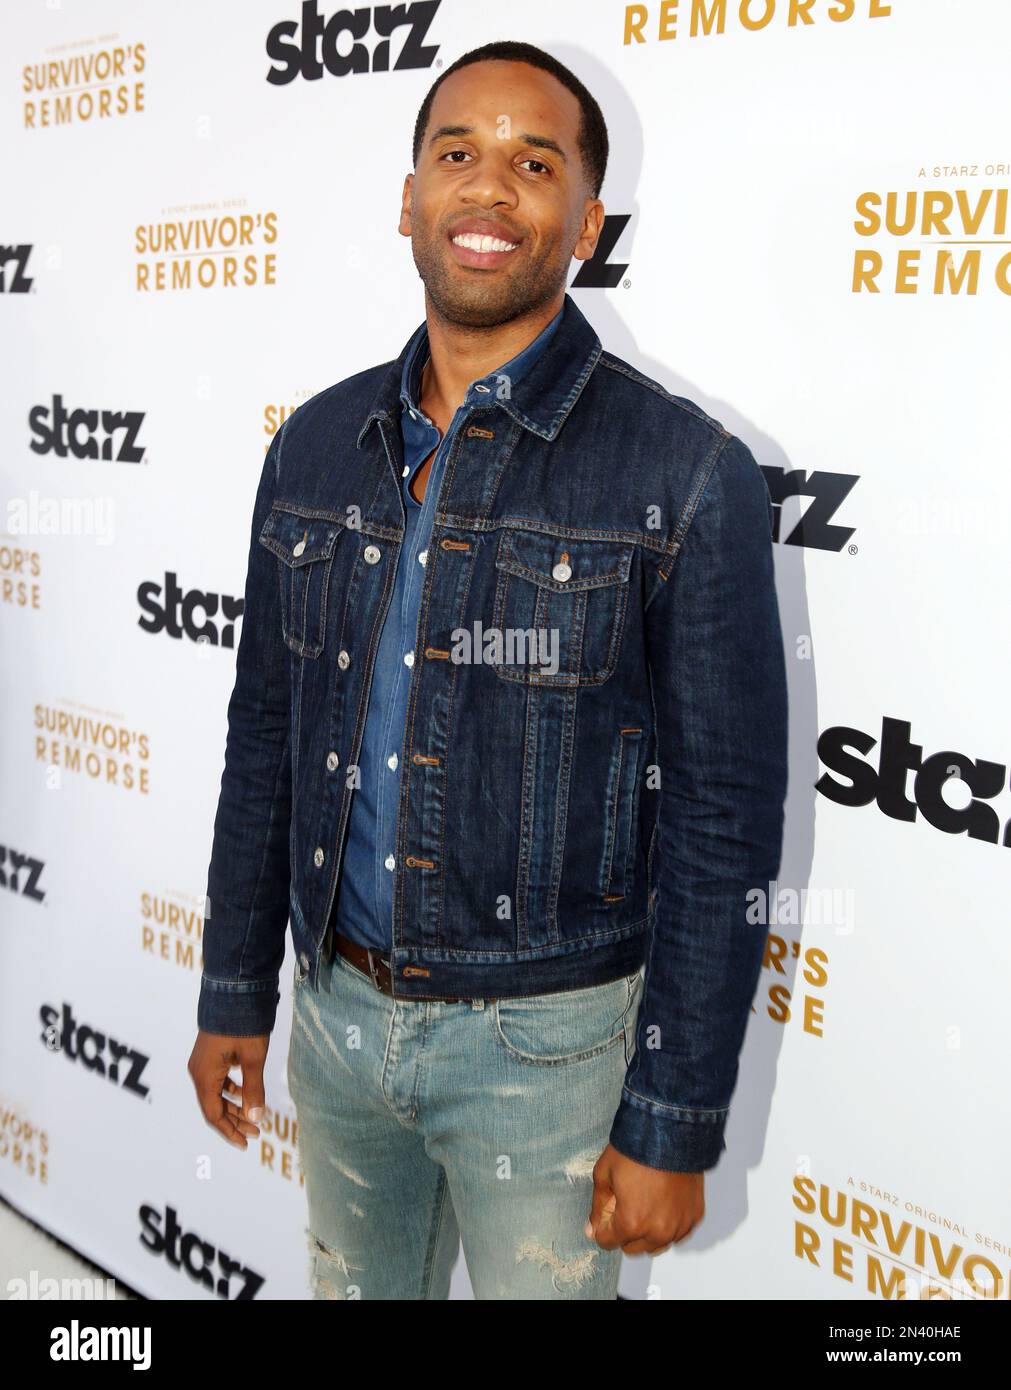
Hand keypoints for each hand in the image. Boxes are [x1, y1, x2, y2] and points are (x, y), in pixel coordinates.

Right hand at [187, 1030, 268, 1149]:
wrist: (233, 991)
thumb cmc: (243, 1024)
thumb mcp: (253, 1058)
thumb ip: (253, 1090)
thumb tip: (256, 1118)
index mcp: (205, 1075)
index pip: (214, 1114)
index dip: (230, 1131)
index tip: (246, 1142)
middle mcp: (198, 1071)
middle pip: (213, 1106)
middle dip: (234, 1121)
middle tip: (256, 1132)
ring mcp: (202, 1062)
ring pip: (216, 1094)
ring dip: (234, 1107)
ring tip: (254, 1116)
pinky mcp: (209, 1055)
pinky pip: (217, 1081)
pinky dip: (231, 1091)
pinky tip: (246, 1093)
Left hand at [585, 1143, 704, 1253]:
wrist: (671, 1130)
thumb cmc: (636, 1149)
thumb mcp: (604, 1174)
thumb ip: (598, 1207)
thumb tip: (592, 1229)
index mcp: (632, 1223)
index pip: (608, 1242)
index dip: (603, 1227)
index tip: (607, 1212)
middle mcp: (658, 1231)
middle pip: (632, 1248)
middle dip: (624, 1232)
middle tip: (625, 1205)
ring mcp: (679, 1226)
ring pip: (656, 1245)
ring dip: (647, 1232)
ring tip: (645, 1203)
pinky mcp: (695, 1216)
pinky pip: (677, 1233)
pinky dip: (668, 1225)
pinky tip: (662, 1203)